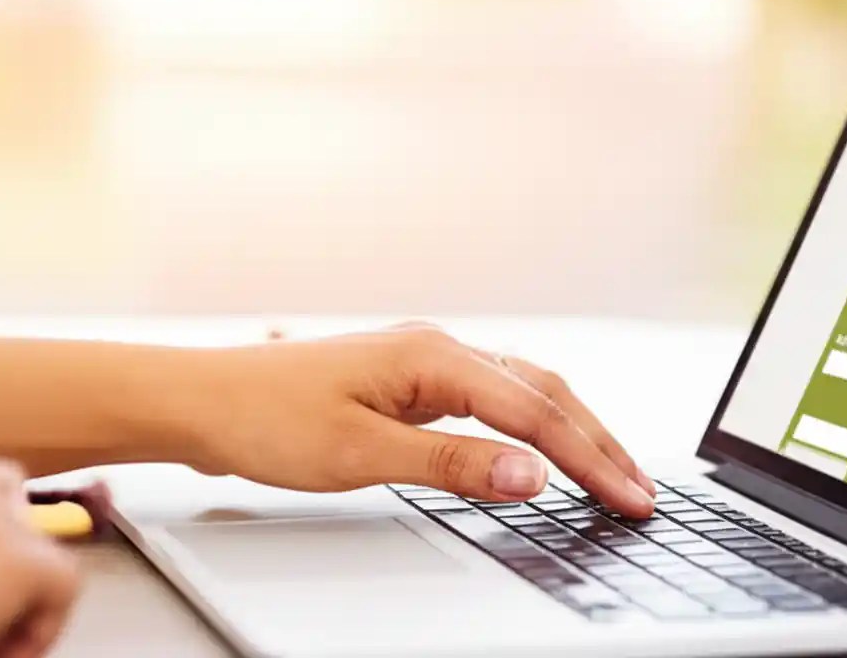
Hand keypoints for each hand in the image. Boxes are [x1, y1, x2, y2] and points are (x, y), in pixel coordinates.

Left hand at [168, 324, 656, 517]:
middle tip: (641, 493)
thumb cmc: (267, 420)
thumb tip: (533, 474)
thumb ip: (454, 464)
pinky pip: (493, 399)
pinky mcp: (413, 380)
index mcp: (434, 357)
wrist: (205, 400)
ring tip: (612, 474)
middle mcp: (440, 349)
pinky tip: (545, 447)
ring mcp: (427, 361)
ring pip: (523, 392)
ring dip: (571, 433)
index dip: (589, 459)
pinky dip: (532, 426)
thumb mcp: (361, 454)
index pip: (535, 412)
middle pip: (544, 392)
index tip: (630, 498)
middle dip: (597, 443)